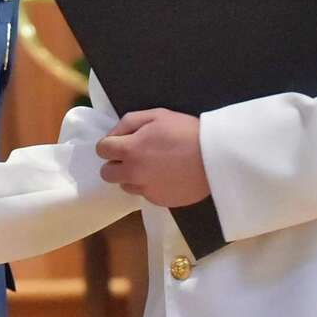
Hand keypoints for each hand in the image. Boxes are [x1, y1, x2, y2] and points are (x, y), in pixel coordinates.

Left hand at [95, 108, 209, 206]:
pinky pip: (145, 194)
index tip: (121, 142)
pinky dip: (149, 186)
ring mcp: (146, 190)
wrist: (215, 157)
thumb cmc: (186, 131)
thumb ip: (128, 123)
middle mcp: (133, 173)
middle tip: (133, 156)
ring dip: (131, 176)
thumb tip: (113, 136)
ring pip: (125, 186)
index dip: (110, 144)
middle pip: (106, 173)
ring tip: (152, 166)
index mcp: (129, 150)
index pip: (101, 150)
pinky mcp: (160, 201)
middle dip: (115, 163)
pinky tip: (165, 176)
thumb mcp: (156, 115)